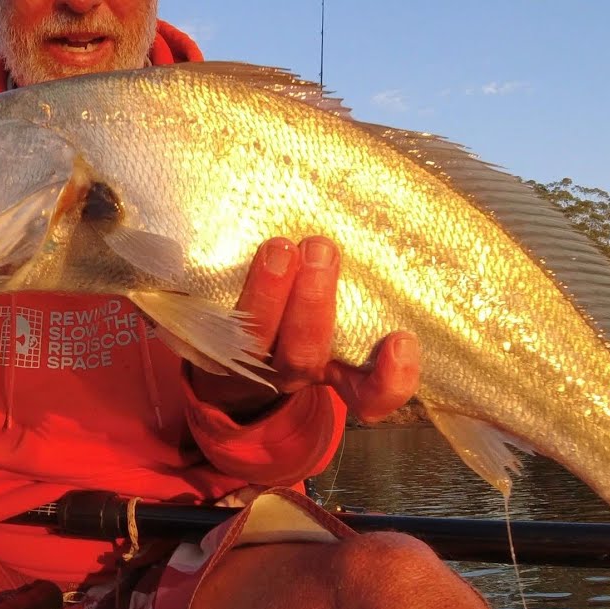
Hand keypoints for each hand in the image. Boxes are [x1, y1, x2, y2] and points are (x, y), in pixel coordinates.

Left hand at [191, 236, 420, 421]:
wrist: (234, 360)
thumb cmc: (307, 319)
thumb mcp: (344, 314)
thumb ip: (362, 286)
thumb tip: (390, 215)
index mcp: (337, 370)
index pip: (372, 393)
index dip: (391, 377)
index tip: (401, 341)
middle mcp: (294, 368)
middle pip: (305, 354)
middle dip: (312, 305)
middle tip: (322, 251)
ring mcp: (247, 359)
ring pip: (254, 338)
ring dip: (266, 292)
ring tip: (277, 248)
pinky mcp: (209, 343)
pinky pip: (208, 325)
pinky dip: (213, 295)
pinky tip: (219, 254)